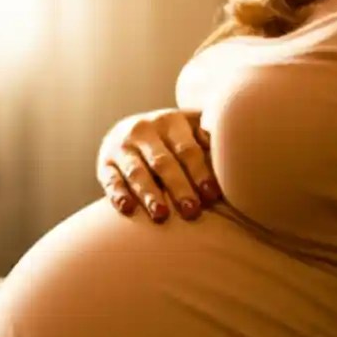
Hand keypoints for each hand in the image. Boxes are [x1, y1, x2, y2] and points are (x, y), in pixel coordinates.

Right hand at [96, 108, 219, 222]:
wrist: (130, 130)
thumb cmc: (172, 137)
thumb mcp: (190, 126)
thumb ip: (209, 134)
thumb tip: (231, 143)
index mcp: (169, 121)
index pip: (186, 149)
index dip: (200, 172)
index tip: (212, 195)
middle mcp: (143, 130)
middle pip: (163, 162)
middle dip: (178, 187)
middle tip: (192, 211)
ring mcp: (121, 147)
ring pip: (136, 172)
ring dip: (149, 194)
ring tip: (161, 215)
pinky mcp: (104, 164)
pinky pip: (110, 180)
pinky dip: (117, 194)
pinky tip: (127, 208)